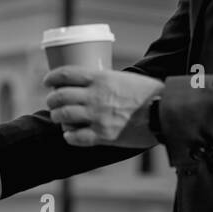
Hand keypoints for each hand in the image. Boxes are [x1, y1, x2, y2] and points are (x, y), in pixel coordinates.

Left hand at [44, 67, 163, 147]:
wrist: (165, 112)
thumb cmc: (149, 93)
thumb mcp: (124, 78)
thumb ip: (105, 82)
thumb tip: (91, 84)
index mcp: (101, 78)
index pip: (66, 74)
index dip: (52, 77)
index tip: (47, 81)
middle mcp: (95, 96)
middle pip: (60, 96)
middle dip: (52, 99)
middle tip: (52, 101)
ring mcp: (98, 117)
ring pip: (64, 116)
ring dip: (57, 116)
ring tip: (59, 117)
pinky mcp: (103, 135)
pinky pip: (76, 137)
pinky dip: (69, 136)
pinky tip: (69, 134)